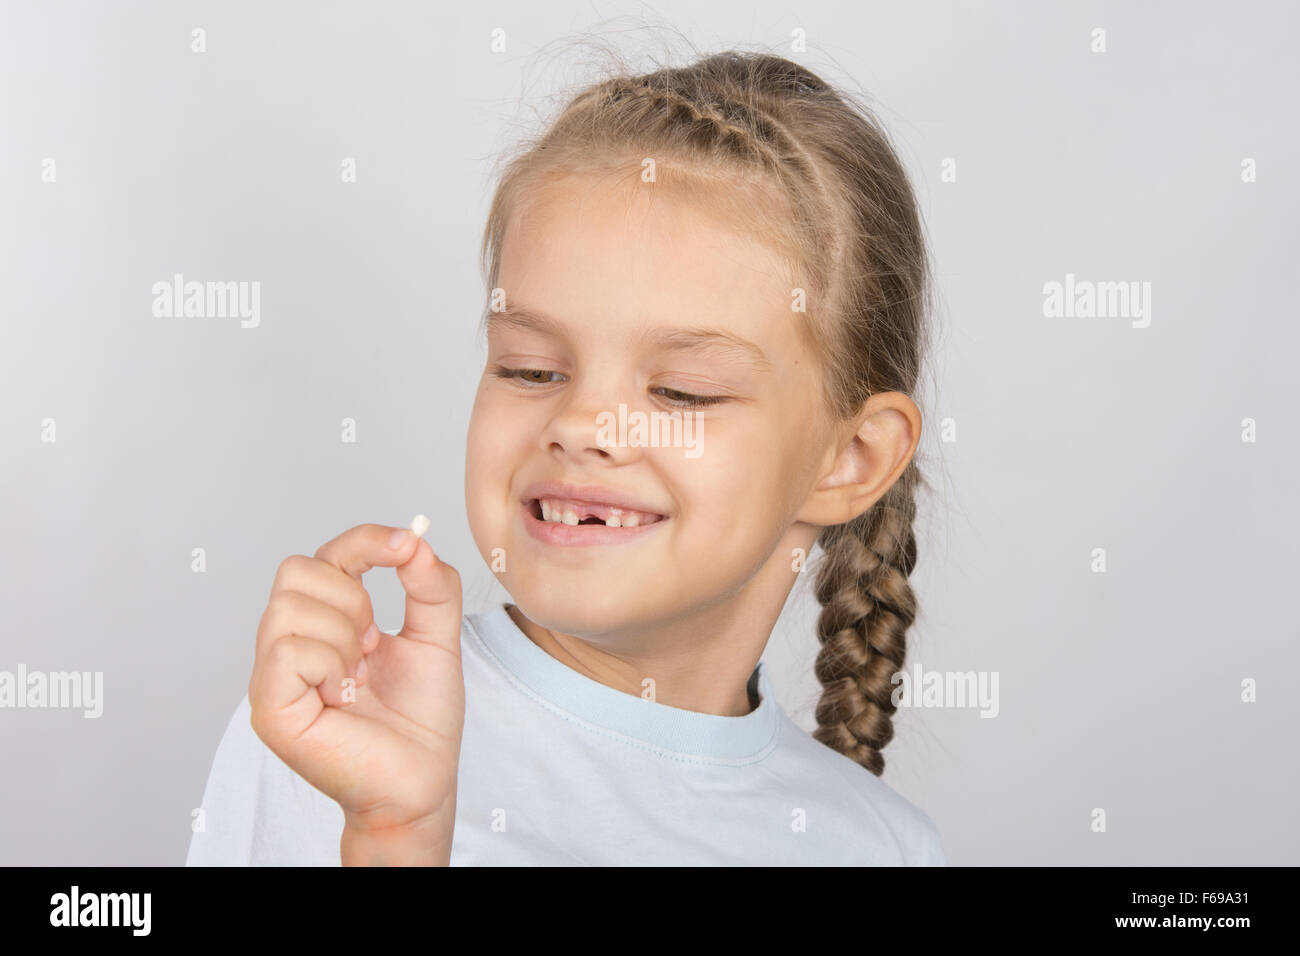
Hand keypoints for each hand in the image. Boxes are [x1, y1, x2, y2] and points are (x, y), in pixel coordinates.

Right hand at [248, 523, 463, 863]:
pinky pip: (287, 651)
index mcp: (325, 621)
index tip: (404, 547)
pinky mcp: (269, 707)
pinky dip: (329, 664)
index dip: (363, 542)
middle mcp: (291, 643)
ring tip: (360, 676)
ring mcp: (273, 676)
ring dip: (344, 636)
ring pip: (289, 607)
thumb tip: (414, 541)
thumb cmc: (422, 719)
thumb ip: (431, 586)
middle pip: (295, 569)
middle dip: (351, 596)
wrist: (423, 780)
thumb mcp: (438, 637)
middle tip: (374, 642)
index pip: (325, 556)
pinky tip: (345, 694)